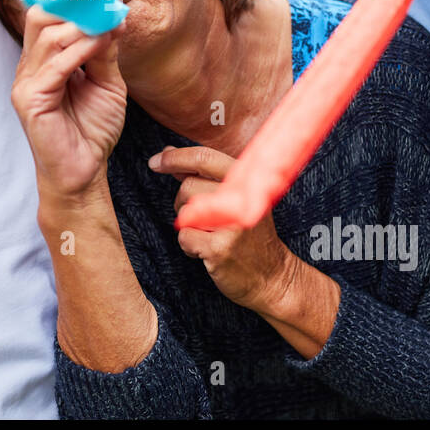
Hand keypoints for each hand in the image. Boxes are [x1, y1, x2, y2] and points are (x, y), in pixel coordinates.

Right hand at [10, 6, 127, 202]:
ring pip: (46, 36)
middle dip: (72, 1)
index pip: (48, 13)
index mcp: (44, 58)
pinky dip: (79, 50)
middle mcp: (30, 66)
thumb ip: (106, 50)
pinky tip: (99, 43)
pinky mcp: (29, 100)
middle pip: (40, 16)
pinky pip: (54, 66)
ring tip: (108, 21)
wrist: (84, 172)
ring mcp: (26, 82)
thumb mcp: (108, 81)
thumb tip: (115, 14)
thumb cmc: (93, 129)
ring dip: (81, 24)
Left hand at [161, 145, 297, 314]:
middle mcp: (241, 199)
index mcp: (246, 181)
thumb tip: (167, 152)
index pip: (204, 158)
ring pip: (184, 212)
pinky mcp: (219, 248)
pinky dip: (189, 246)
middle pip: (187, 187)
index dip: (175, 158)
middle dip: (183, 204)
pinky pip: (184, 237)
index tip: (155, 162)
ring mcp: (231, 224)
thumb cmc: (250, 235)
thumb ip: (202, 174)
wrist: (274, 277)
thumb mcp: (236, 198)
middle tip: (201, 220)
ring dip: (189, 226)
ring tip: (210, 236)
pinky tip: (208, 252)